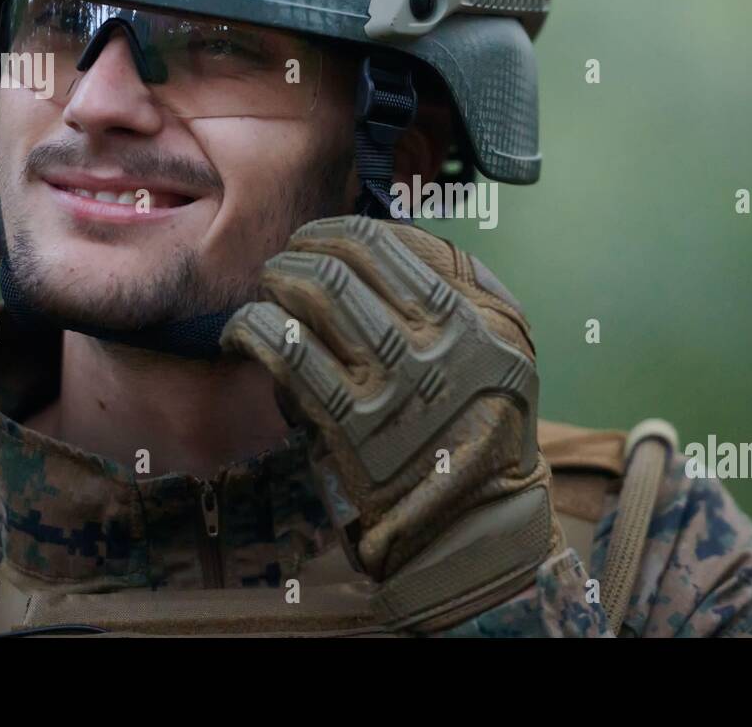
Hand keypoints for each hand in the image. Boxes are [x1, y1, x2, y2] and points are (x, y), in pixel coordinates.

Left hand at [222, 215, 560, 630]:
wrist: (476, 519)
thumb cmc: (484, 422)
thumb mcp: (506, 344)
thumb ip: (464, 284)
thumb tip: (392, 236)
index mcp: (470, 315)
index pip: (384, 243)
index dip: (335, 231)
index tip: (316, 238)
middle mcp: (432, 343)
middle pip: (341, 265)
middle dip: (299, 254)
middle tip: (285, 263)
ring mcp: (389, 384)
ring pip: (310, 299)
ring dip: (276, 284)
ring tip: (268, 292)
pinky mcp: (348, 425)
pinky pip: (285, 352)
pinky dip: (253, 329)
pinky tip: (245, 330)